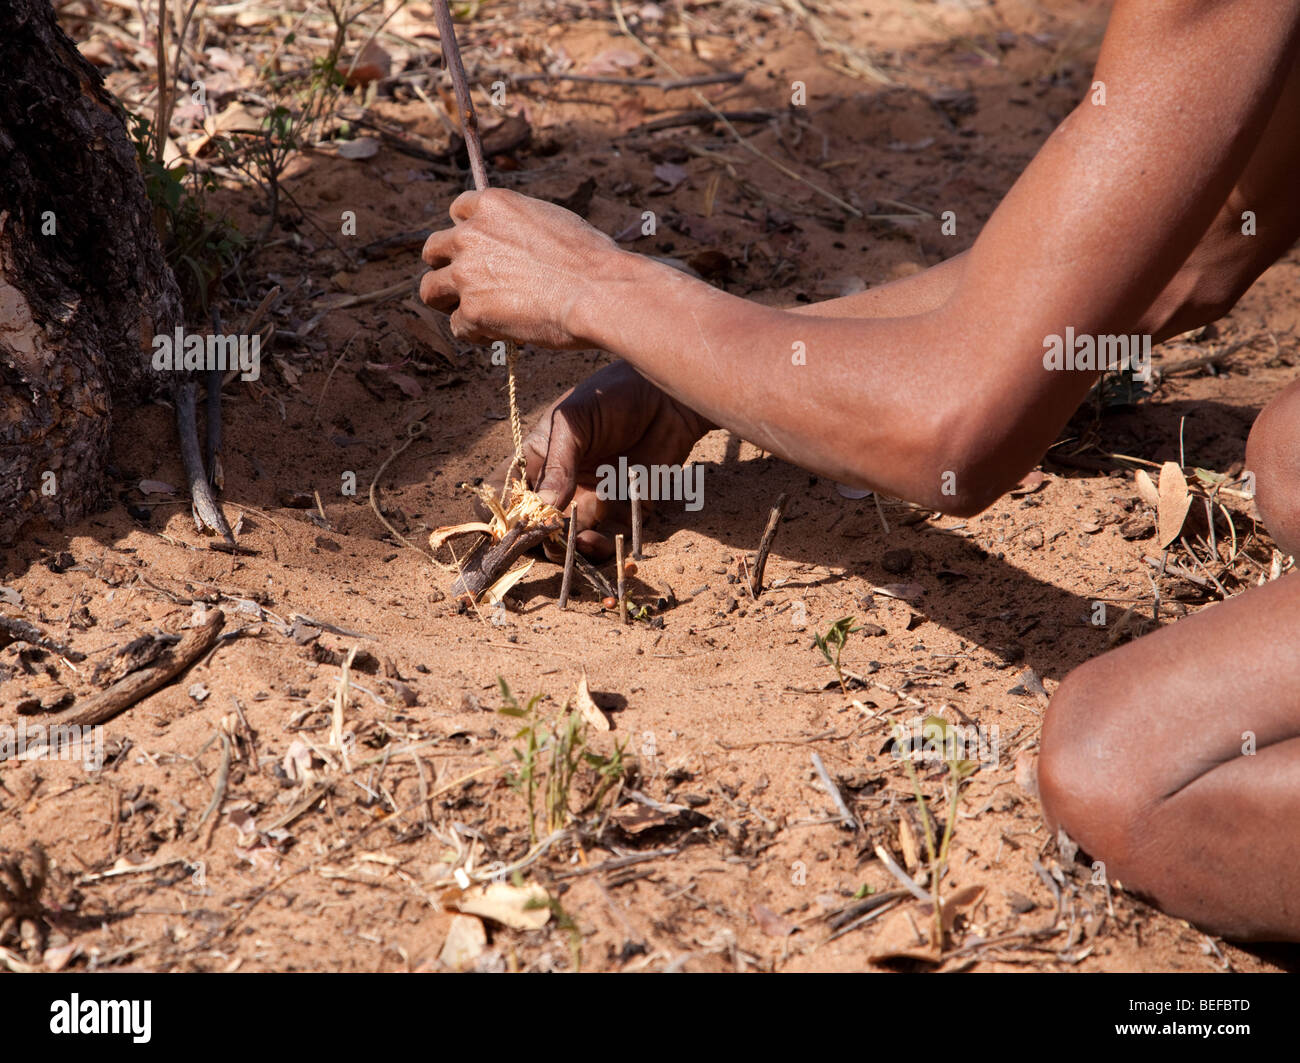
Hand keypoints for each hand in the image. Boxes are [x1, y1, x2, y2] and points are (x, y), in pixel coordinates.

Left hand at [420, 187, 619, 347]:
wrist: (599, 291)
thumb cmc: (592, 259)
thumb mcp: (553, 221)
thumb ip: (520, 228)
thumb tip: (515, 247)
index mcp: (493, 205)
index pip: (458, 210)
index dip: (467, 232)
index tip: (479, 249)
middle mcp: (470, 234)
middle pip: (433, 249)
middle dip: (447, 266)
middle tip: (467, 285)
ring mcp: (466, 274)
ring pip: (430, 289)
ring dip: (447, 301)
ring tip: (472, 313)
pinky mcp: (471, 312)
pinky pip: (457, 326)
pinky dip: (475, 333)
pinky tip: (498, 335)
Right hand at [486, 361, 712, 557]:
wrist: (665, 397)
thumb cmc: (610, 396)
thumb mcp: (573, 423)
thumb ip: (558, 465)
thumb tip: (543, 509)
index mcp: (536, 460)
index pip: (505, 494)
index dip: (503, 513)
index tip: (514, 523)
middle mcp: (558, 486)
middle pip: (534, 527)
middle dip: (537, 539)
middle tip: (548, 537)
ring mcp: (589, 501)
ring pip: (567, 541)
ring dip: (568, 550)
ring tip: (578, 543)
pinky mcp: (622, 511)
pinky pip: (607, 541)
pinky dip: (599, 550)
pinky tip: (598, 544)